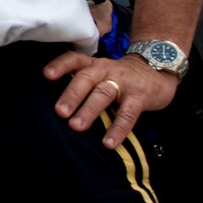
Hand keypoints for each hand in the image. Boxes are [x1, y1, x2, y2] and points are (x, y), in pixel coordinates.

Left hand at [44, 49, 178, 149]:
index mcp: (93, 64)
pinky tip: (108, 143)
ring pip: (104, 94)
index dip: (60, 65)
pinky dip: (118, 129)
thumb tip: (54, 107)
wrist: (157, 70)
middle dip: (72, 95)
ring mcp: (123, 82)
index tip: (46, 75)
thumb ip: (81, 82)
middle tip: (59, 111)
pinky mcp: (140, 97)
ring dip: (89, 110)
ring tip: (76, 126)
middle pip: (86, 79)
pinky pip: (128, 114)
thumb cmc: (119, 76)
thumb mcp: (100, 72)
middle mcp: (105, 70)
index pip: (74, 59)